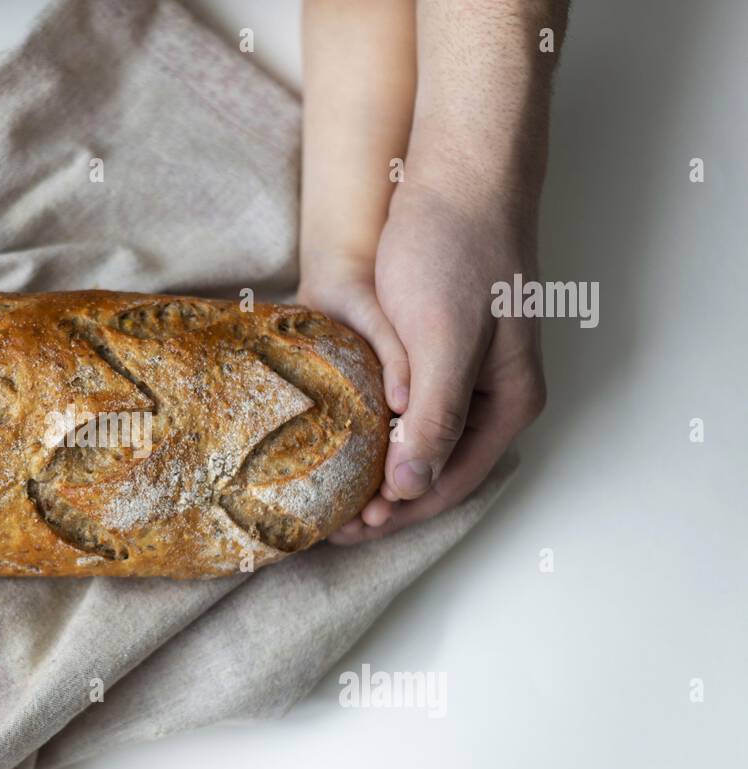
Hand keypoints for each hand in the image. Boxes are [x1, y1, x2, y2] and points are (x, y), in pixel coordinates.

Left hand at [328, 176, 546, 543]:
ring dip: (376, 470)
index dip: (398, 513)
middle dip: (384, 500)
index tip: (347, 528)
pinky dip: (375, 432)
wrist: (456, 172)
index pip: (451, 483)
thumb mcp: (444, 341)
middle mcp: (493, 396)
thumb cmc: (456, 248)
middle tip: (328, 522)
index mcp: (509, 402)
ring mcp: (466, 373)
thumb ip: (434, 420)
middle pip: (435, 471)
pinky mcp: (437, 349)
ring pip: (418, 443)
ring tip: (327, 490)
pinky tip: (340, 439)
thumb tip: (410, 488)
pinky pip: (406, 409)